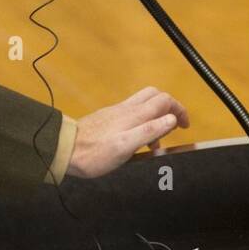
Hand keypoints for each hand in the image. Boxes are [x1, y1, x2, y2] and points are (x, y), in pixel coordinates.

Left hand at [67, 85, 189, 178]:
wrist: (64, 150)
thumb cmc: (94, 153)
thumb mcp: (126, 146)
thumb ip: (150, 131)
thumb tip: (171, 119)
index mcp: (134, 115)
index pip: (165, 101)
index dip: (179, 110)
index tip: (185, 125)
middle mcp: (126, 109)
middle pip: (154, 96)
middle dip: (169, 107)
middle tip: (173, 126)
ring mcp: (115, 112)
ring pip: (142, 105)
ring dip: (154, 117)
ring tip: (154, 142)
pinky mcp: (106, 118)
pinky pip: (130, 114)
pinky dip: (140, 123)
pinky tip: (135, 141)